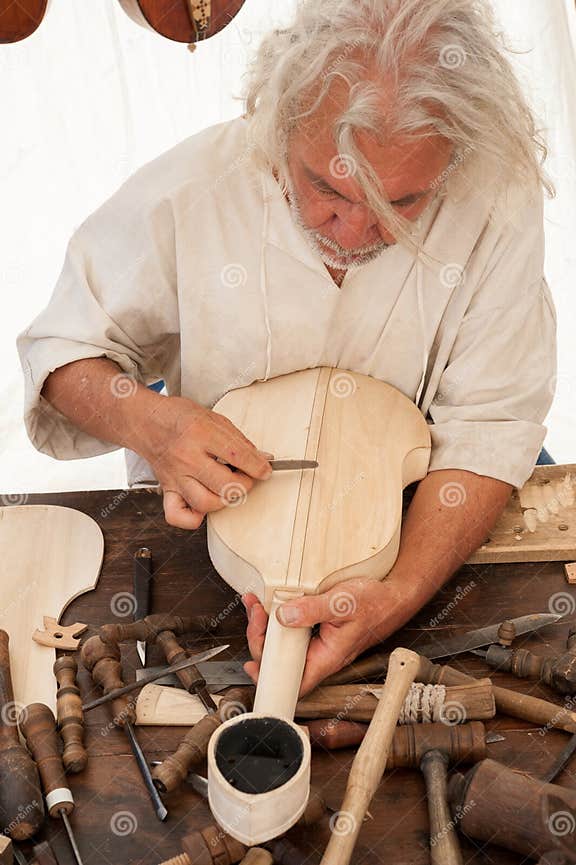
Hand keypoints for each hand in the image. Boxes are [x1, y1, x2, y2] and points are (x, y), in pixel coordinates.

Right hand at [144, 396, 273, 529]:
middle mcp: (187, 457)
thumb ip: (239, 441)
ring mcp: (176, 476)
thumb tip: (261, 460)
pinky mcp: (167, 489)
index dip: (258, 467)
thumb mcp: (214, 418)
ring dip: (224, 500)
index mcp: (201, 434)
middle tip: (246, 477)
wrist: (146, 421)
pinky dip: (193, 518)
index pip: (239, 456)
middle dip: (245, 484)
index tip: (265, 470)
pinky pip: (178, 516)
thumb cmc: (179, 417)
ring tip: (228, 488)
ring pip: (206, 503)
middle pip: (226, 485)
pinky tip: (203, 507)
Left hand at [242, 578, 405, 695]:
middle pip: (280, 660)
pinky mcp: (316, 628)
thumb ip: (312, 610)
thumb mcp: (342, 603)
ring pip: (282, 643)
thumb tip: (282, 617)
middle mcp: (319, 654)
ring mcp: (317, 642)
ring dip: (265, 625)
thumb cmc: (375, 603)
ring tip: (256, 603)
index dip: (269, 678)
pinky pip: (290, 628)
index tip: (252, 662)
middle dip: (261, 638)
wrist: (392, 594)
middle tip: (256, 612)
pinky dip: (276, 615)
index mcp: (326, 658)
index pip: (293, 683)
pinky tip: (268, 601)